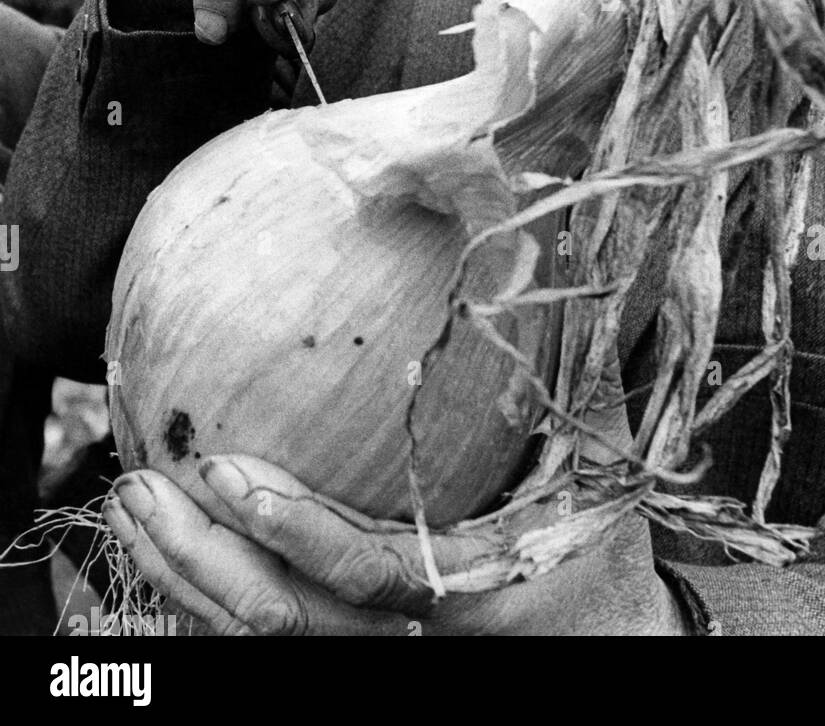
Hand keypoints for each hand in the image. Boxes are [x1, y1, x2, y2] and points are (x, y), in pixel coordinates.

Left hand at [101, 365, 691, 635]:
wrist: (607, 643)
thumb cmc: (603, 557)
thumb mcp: (603, 469)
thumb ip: (588, 376)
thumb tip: (570, 262)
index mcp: (458, 587)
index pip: (359, 571)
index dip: (292, 528)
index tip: (228, 471)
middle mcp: (402, 632)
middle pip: (279, 620)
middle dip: (200, 561)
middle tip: (140, 487)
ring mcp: (368, 649)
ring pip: (253, 638)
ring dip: (182, 576)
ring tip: (128, 503)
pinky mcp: (348, 648)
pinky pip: (255, 639)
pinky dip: (196, 594)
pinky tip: (159, 539)